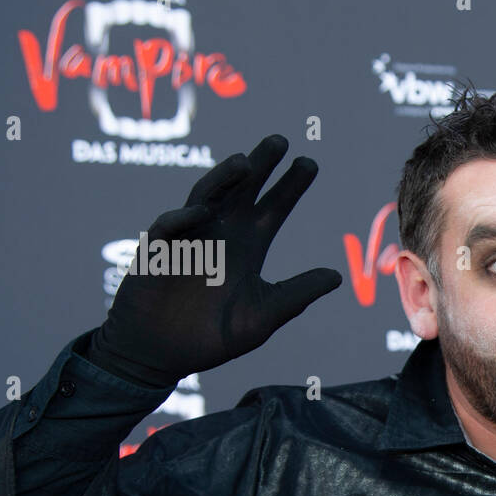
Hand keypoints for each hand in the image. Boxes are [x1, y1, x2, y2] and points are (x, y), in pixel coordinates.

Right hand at [86, 134, 341, 387]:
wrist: (162, 356)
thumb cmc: (211, 337)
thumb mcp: (263, 316)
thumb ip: (296, 294)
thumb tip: (338, 277)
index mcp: (247, 247)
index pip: (272, 208)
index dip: (290, 186)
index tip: (310, 162)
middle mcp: (220, 235)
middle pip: (241, 190)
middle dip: (259, 165)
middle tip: (280, 140)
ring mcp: (188, 239)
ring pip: (206, 197)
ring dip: (223, 179)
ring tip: (245, 162)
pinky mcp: (157, 252)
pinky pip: (169, 228)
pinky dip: (185, 218)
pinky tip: (203, 211)